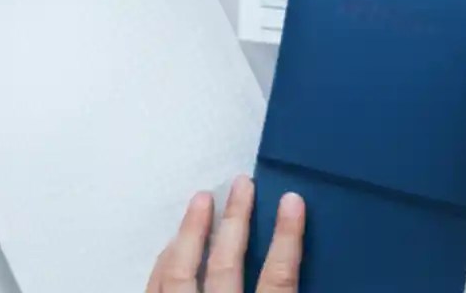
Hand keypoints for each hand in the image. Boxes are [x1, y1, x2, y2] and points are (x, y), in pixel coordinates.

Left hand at [145, 176, 306, 292]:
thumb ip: (286, 291)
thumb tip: (311, 267)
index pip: (277, 279)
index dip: (286, 238)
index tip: (292, 200)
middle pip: (224, 266)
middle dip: (235, 221)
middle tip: (242, 184)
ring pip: (180, 274)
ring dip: (191, 233)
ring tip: (201, 198)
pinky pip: (154, 290)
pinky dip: (163, 265)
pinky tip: (170, 246)